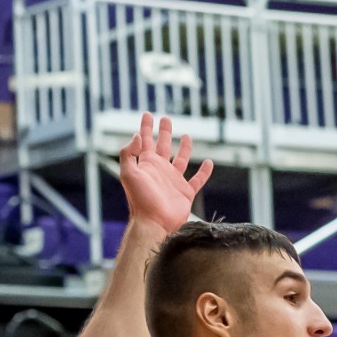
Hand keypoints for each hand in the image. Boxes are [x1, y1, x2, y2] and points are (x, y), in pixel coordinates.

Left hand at [118, 113, 213, 241]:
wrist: (153, 223)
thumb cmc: (140, 200)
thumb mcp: (128, 174)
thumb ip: (129, 153)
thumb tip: (137, 136)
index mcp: (146, 164)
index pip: (145, 140)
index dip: (145, 127)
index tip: (148, 114)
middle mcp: (160, 170)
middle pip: (163, 145)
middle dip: (164, 132)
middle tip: (166, 118)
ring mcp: (173, 181)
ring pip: (181, 160)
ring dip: (183, 148)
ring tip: (186, 135)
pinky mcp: (185, 193)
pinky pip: (197, 180)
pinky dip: (204, 172)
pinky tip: (208, 162)